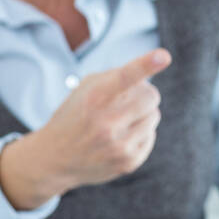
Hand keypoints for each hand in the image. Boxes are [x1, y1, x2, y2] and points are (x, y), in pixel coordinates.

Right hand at [34, 47, 171, 193]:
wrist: (54, 159)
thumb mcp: (84, 89)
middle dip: (144, 94)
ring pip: (154, 116)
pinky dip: (140, 133)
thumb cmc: (75, 115)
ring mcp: (118, 145)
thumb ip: (115, 77)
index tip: (164, 56)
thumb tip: (149, 74)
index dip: (146, 65)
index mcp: (94, 98)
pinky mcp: (128, 162)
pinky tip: (121, 137)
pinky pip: (151, 136)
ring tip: (120, 121)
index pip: (124, 77)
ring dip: (142, 114)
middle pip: (151, 96)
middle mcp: (106, 123)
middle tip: (130, 99)